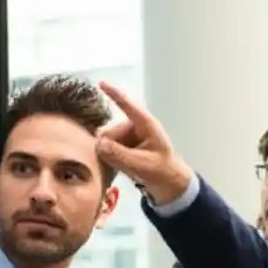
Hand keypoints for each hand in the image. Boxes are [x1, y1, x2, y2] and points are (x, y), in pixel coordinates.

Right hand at [95, 82, 192, 201]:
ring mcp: (129, 136)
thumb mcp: (142, 165)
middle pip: (110, 131)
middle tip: (121, 164)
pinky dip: (110, 157)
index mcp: (146, 125)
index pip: (128, 106)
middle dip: (109, 146)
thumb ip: (120, 155)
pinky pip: (108, 148)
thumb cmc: (162, 170)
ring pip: (106, 141)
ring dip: (110, 154)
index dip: (115, 94)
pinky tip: (120, 167)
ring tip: (126, 167)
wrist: (169, 183)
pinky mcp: (124, 145)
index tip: (101, 83)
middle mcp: (135, 127)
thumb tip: (99, 144)